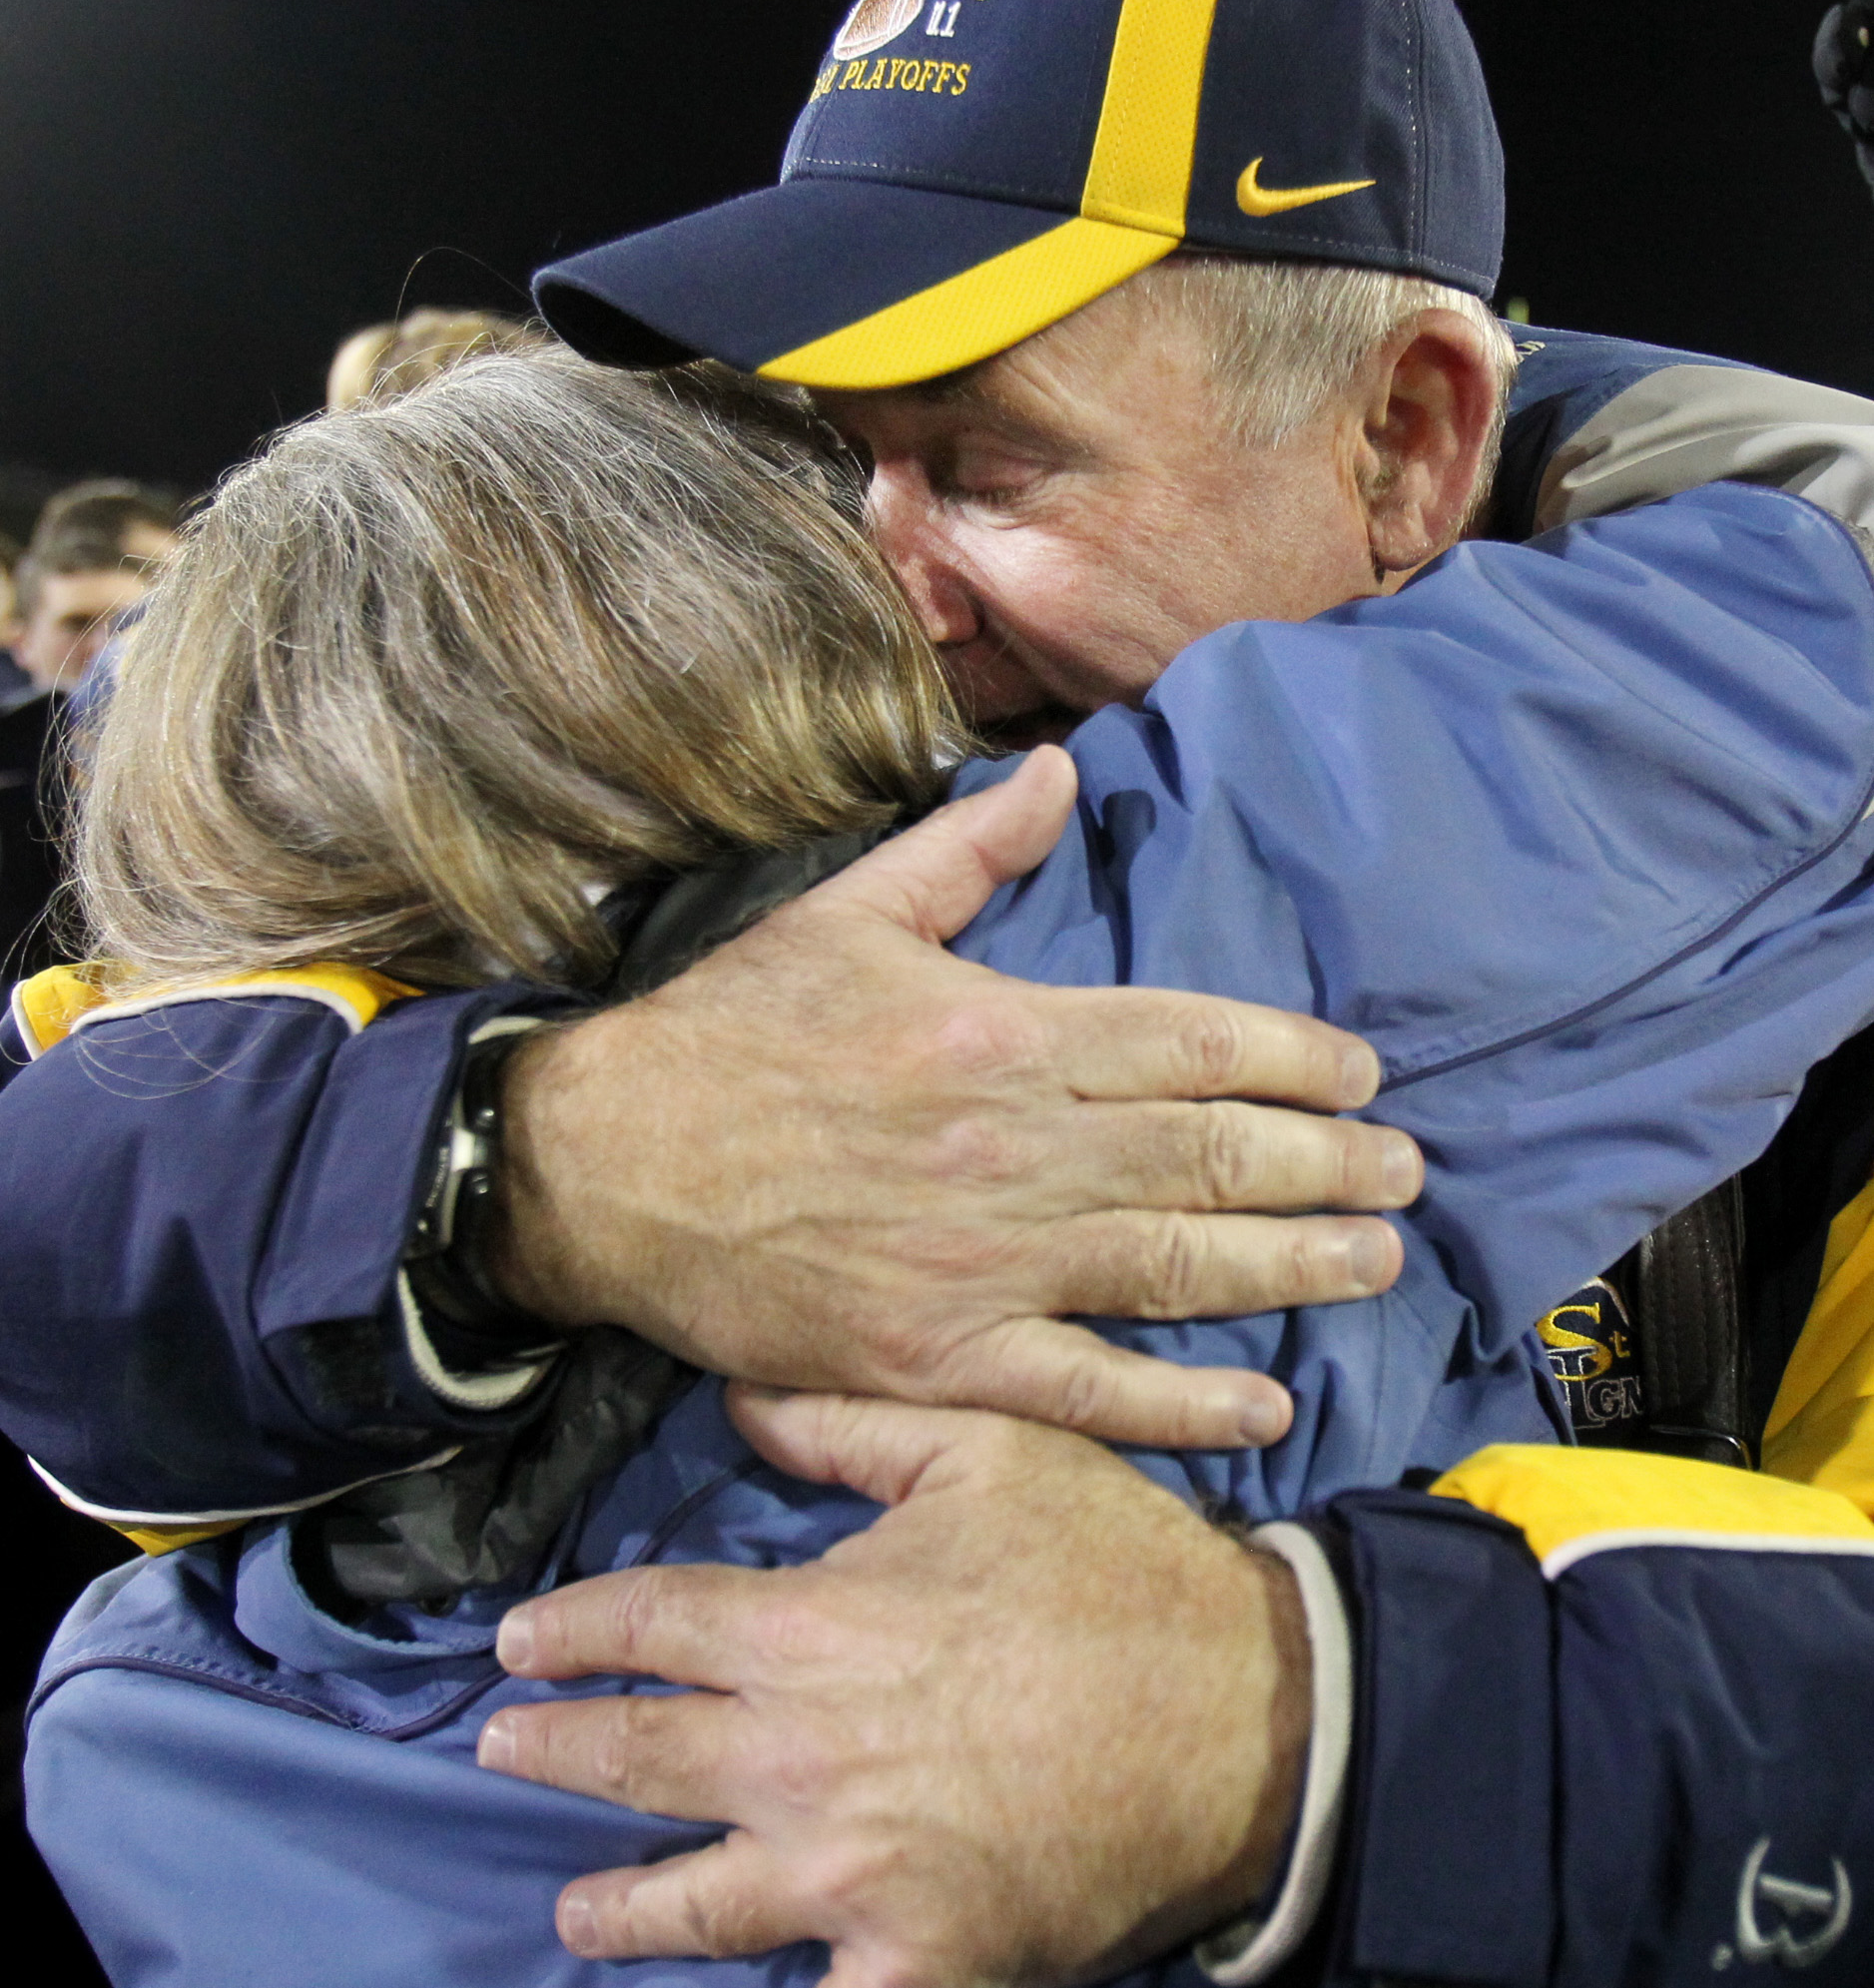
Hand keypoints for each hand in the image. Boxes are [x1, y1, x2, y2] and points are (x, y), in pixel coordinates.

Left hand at [481, 1384, 1312, 1983]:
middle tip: (501, 1746)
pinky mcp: (921, 1961)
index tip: (518, 1640)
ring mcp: (854, 1875)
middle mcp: (805, 1757)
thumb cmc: (1112, 1567)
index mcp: (814, 1629)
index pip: (650, 1623)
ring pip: (694, 1899)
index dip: (572, 1629)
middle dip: (556, 1748)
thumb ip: (848, 1426)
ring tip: (574, 1903)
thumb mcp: (986, 1448)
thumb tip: (739, 1403)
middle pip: (641, 1756)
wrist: (1246, 1712)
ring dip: (617, 1901)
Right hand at [489, 746, 1416, 1448]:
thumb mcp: (847, 912)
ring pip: (1177, 1266)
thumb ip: (970, 847)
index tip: (1361, 1076)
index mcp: (1001, 1034)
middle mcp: (1014, 1152)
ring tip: (1377, 1261)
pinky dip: (1186, 1404)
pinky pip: (1089, 1389)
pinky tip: (1267, 1403)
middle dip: (1329, 1166)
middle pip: (1213, 1156)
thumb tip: (1062, 770)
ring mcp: (983, 1268)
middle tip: (1407, 1173)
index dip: (1296, 1060)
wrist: (606, 1167)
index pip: (1192, 1044)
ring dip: (1296, 1268)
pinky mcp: (939, 1360)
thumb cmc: (729, 1034)